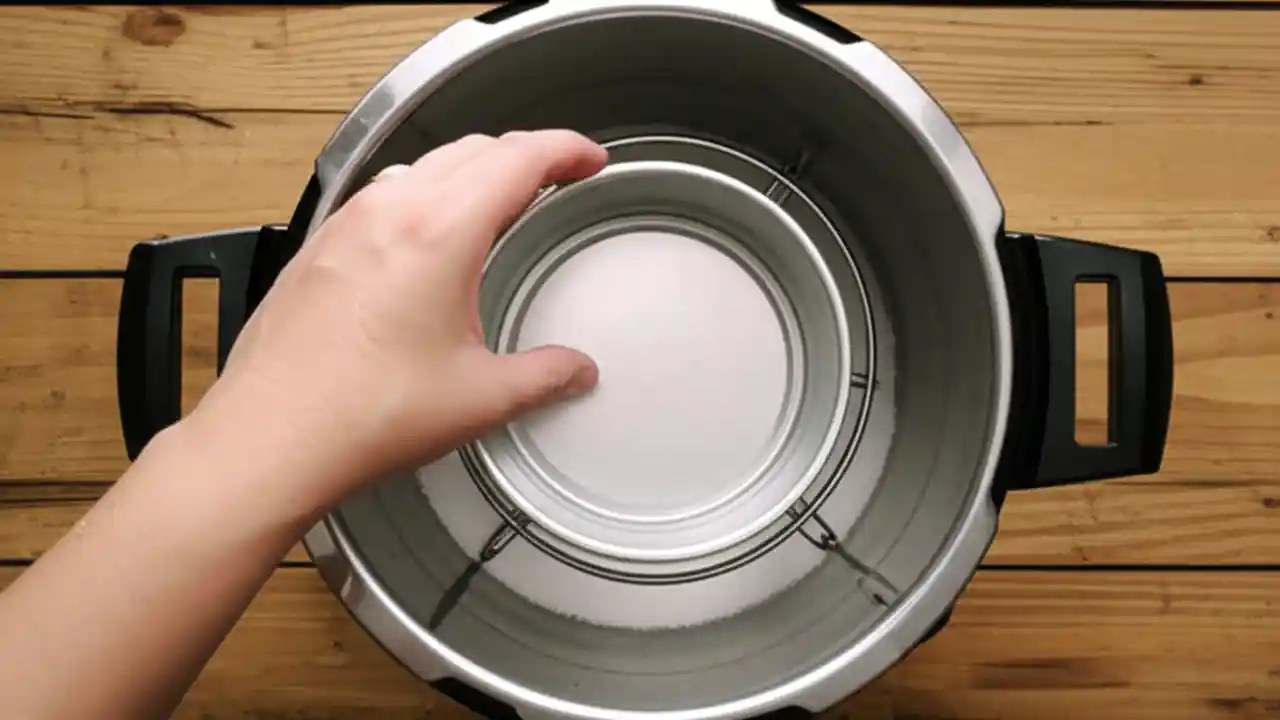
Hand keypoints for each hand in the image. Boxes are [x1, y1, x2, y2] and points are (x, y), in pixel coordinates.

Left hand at [186, 130, 607, 514]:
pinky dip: (425, 193)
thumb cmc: (363, 414)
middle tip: (557, 174)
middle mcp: (390, 211)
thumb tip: (576, 371)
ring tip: (500, 199)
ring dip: (473, 169)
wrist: (270, 437)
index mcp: (439, 232)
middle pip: (473, 150)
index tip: (589, 158)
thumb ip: (543, 376)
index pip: (518, 159)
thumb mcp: (479, 398)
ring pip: (425, 165)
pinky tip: (430, 232)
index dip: (565, 149)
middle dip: (525, 154)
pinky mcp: (320, 245)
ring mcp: (347, 223)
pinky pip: (384, 193)